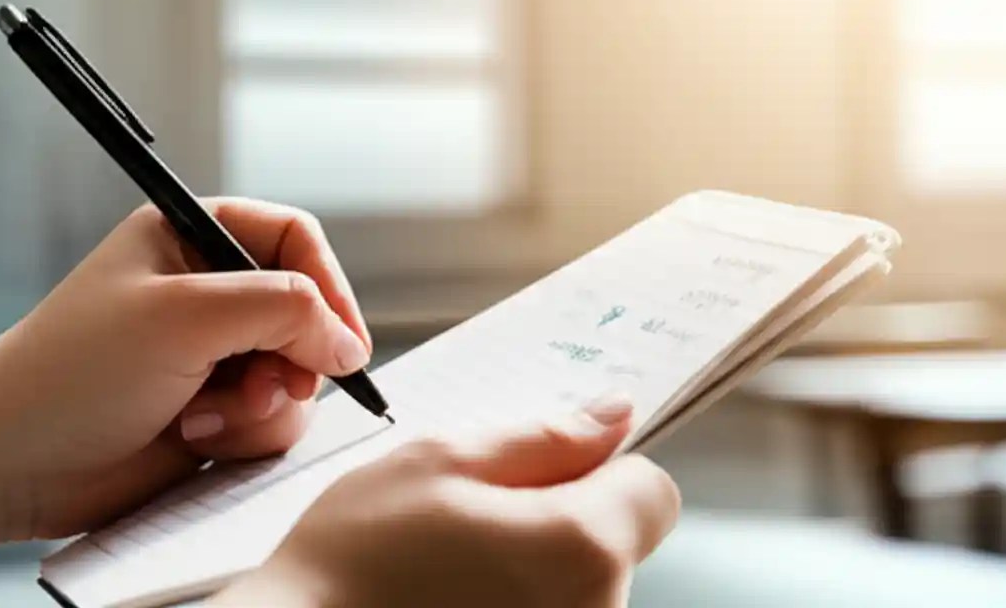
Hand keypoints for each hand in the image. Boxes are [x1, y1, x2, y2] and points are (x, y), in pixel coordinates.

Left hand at [0, 199, 371, 543]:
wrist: (13, 462)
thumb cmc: (74, 372)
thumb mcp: (186, 317)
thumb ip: (282, 310)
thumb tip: (348, 341)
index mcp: (192, 238)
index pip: (296, 239)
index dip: (329, 284)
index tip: (345, 338)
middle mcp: (208, 292)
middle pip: (307, 311)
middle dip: (295, 356)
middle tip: (276, 384)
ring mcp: (213, 353)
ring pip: (296, 373)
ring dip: (264, 403)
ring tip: (210, 416)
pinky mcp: (215, 409)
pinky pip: (273, 419)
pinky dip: (245, 434)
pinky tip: (194, 436)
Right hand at [212, 398, 680, 607]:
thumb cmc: (352, 563)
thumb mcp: (441, 462)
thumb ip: (544, 437)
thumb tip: (614, 417)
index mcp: (583, 546)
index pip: (653, 490)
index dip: (603, 468)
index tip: (547, 470)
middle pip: (616, 539)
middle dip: (562, 514)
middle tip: (472, 517)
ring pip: (583, 583)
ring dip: (537, 566)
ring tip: (451, 568)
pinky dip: (518, 606)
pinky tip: (452, 603)